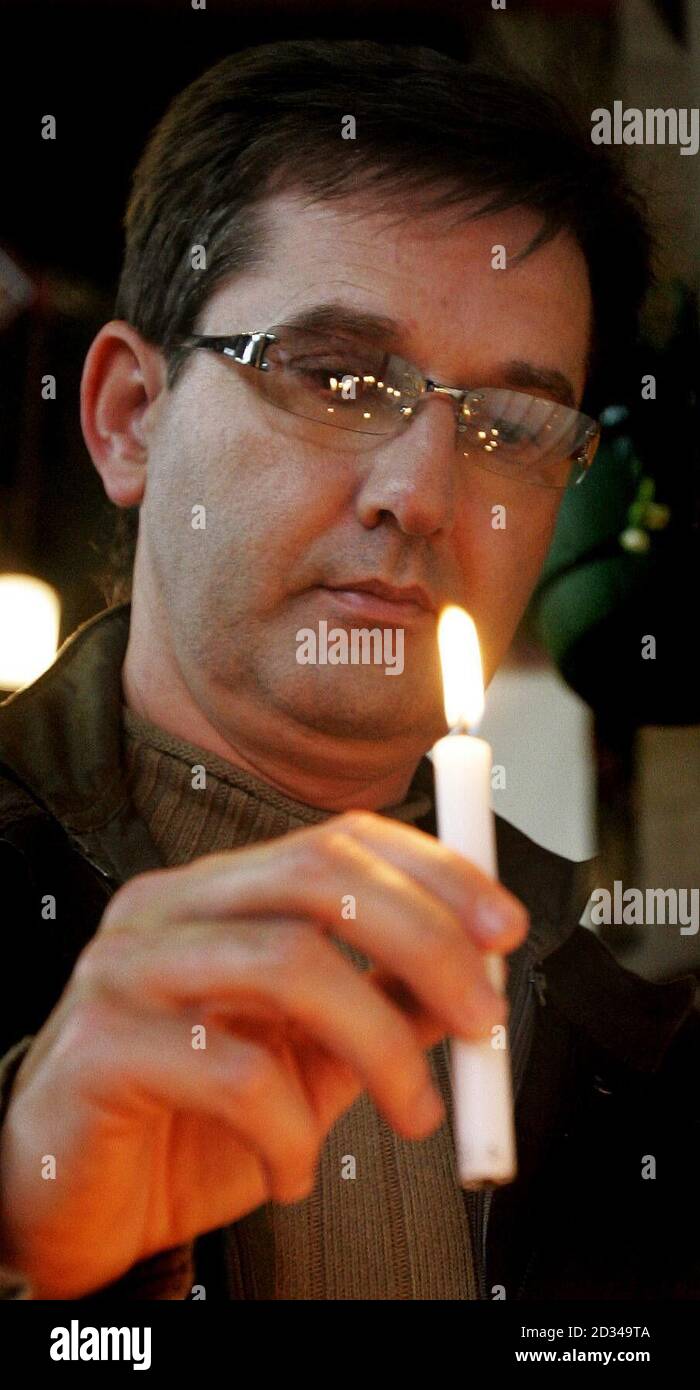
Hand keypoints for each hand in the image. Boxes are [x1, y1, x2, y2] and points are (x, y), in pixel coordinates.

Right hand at [0, 810, 526, 1297]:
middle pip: (317, 878)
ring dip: (382, 1045)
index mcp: (219, 895)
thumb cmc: (187, 1121)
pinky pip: (230, 1070)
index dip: (433, 872)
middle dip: (426, 941)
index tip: (505, 927)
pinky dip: (291, 1131)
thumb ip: (380, 1007)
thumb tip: (473, 977)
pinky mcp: (100, 1047)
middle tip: (485, 1020)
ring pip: (286, 962)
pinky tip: (295, 1168)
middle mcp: (168, 909)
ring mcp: (125, 969)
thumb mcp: (308, 1058)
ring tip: (413, 1114)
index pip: (337, 842)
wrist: (76, 1203)